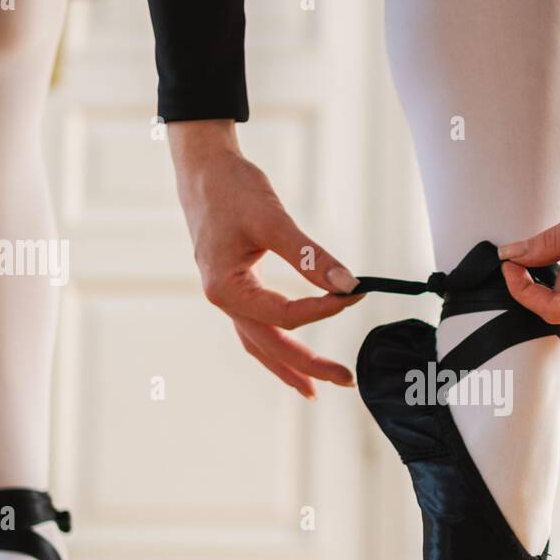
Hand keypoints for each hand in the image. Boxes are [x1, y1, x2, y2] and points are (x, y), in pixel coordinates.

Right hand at [169, 119, 362, 398]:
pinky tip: (291, 359)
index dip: (324, 309)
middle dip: (310, 365)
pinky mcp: (234, 291)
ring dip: (290, 368)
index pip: (285, 314)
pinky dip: (275, 349)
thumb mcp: (272, 219)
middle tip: (347, 379)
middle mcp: (223, 301)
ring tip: (317, 389)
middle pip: (272, 345)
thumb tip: (348, 283)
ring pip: (261, 346)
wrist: (203, 170)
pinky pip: (256, 331)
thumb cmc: (232, 189)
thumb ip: (310, 256)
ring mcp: (227, 300)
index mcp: (226, 289)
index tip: (355, 294)